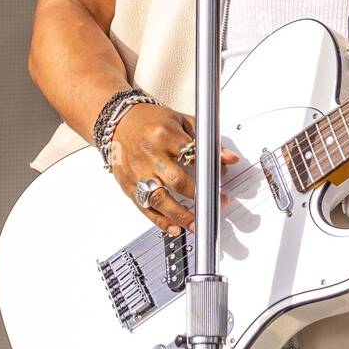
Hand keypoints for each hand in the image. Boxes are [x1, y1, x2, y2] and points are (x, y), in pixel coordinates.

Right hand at [107, 105, 237, 234]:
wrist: (119, 122)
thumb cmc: (152, 121)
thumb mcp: (183, 122)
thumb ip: (207, 141)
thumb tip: (230, 159)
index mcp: (165, 135)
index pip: (193, 156)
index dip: (209, 169)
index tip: (220, 178)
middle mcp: (149, 154)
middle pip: (177, 180)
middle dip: (200, 195)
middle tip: (217, 203)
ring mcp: (137, 172)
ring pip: (159, 198)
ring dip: (179, 215)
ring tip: (196, 224)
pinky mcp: (128, 185)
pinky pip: (144, 207)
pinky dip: (160, 220)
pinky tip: (173, 228)